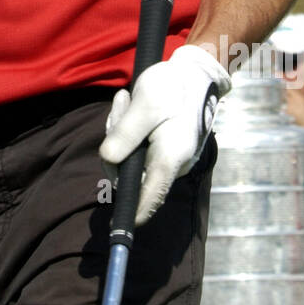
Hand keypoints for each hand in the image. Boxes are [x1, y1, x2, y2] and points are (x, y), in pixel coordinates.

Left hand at [99, 44, 230, 225]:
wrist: (196, 74)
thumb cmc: (172, 86)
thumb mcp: (146, 104)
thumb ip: (126, 133)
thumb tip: (107, 159)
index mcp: (171, 158)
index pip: (150, 197)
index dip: (133, 214)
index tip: (119, 230)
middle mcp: (173, 165)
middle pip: (131, 172)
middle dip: (115, 144)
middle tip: (120, 105)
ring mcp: (170, 159)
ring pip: (131, 158)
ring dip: (120, 130)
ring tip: (126, 99)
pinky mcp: (165, 150)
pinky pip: (138, 148)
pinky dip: (128, 130)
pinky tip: (130, 103)